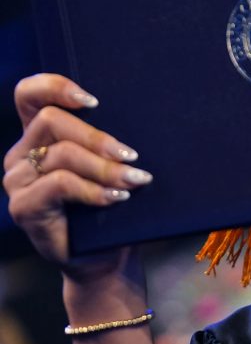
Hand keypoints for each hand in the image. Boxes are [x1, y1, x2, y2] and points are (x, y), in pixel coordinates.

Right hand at [2, 74, 151, 281]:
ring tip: (136, 180)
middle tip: (132, 156)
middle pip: (52, 121)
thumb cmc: (114, 205)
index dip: (55, 86)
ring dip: (104, 167)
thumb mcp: (111, 165)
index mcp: (40, 135)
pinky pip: (60, 184)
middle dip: (98, 137)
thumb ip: (108, 140)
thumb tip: (141, 114)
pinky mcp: (23, 207)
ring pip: (62, 154)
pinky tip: (116, 197)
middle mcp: (22, 154)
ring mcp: (18, 181)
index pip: (29, 94)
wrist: (106, 257)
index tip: (93, 101)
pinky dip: (93, 189)